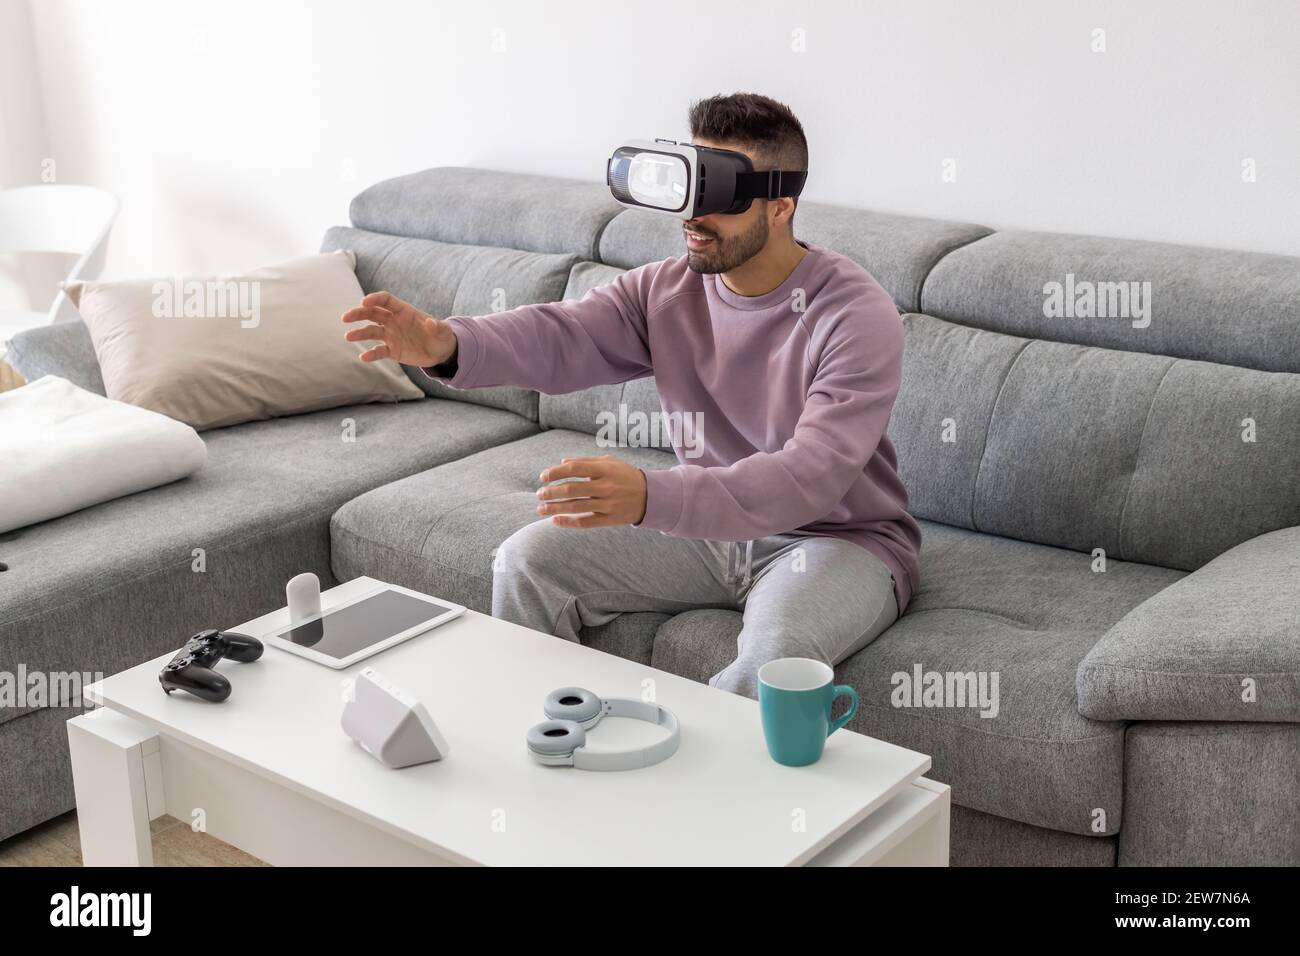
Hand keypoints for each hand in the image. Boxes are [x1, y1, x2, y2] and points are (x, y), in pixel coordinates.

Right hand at [341, 291, 456, 366]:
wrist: (441, 352)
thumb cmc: (442, 336)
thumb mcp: (443, 331)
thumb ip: (437, 327)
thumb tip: (431, 323)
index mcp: (404, 311)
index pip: (386, 300)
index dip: (375, 299)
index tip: (364, 301)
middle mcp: (394, 321)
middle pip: (373, 313)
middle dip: (358, 313)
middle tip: (346, 317)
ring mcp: (391, 335)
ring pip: (371, 332)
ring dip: (359, 333)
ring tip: (348, 336)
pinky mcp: (392, 350)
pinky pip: (379, 351)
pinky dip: (371, 354)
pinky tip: (364, 357)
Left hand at [536, 456, 647, 527]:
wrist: (651, 496)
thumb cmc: (625, 476)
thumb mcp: (610, 462)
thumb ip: (586, 461)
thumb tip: (562, 462)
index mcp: (605, 469)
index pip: (575, 469)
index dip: (556, 472)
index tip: (543, 477)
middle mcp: (606, 486)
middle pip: (572, 489)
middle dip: (551, 492)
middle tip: (539, 494)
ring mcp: (608, 504)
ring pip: (576, 507)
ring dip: (555, 508)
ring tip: (541, 508)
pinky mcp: (610, 519)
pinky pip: (586, 522)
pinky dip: (568, 522)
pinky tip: (555, 521)